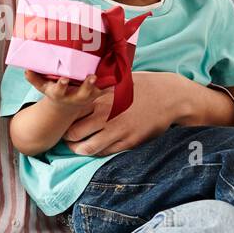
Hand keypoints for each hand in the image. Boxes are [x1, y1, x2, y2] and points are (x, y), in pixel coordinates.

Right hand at [25, 70, 110, 112]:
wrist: (66, 108)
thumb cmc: (54, 92)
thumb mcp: (43, 87)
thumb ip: (35, 79)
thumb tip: (26, 70)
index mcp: (60, 95)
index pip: (59, 90)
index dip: (62, 85)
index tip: (64, 79)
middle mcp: (75, 97)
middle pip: (82, 93)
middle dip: (87, 85)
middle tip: (93, 77)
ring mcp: (87, 97)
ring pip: (97, 92)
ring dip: (104, 85)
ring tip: (112, 78)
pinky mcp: (96, 95)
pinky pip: (106, 90)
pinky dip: (112, 85)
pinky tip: (120, 77)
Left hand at [62, 71, 183, 156]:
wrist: (170, 97)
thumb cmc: (143, 86)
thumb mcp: (119, 79)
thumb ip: (100, 85)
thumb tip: (81, 81)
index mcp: (102, 97)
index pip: (72, 110)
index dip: (65, 116)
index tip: (63, 117)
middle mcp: (107, 115)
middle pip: (74, 133)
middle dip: (67, 136)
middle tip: (66, 135)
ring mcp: (118, 131)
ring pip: (87, 148)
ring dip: (78, 149)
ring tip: (76, 146)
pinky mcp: (129, 142)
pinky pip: (105, 153)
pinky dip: (96, 152)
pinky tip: (95, 146)